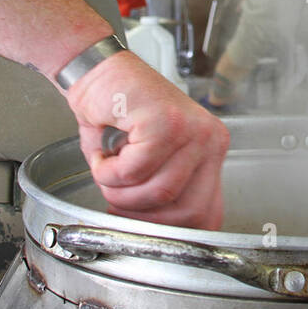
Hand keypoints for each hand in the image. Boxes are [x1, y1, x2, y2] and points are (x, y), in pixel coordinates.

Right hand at [64, 51, 227, 229]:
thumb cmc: (118, 114)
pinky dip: (108, 172)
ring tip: (108, 170)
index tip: (143, 231)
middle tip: (116, 202)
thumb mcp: (149, 161)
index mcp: (211, 151)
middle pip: (188, 211)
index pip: (208, 213)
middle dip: (144, 217)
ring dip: (120, 192)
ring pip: (159, 193)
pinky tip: (104, 154)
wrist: (96, 71)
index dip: (172, 232)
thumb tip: (158, 237)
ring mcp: (191, 130)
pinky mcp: (164, 121)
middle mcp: (210, 139)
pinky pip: (133, 171)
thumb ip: (162, 194)